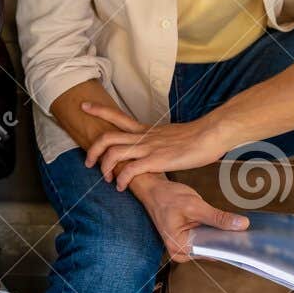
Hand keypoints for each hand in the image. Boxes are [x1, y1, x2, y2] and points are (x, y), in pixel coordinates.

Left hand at [82, 101, 235, 191]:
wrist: (209, 135)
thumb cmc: (195, 138)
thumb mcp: (170, 135)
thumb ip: (158, 141)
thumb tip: (155, 148)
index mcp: (146, 130)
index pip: (117, 116)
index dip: (99, 111)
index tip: (84, 106)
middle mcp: (142, 137)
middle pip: (107, 137)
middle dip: (92, 150)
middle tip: (88, 162)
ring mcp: (148, 148)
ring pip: (113, 153)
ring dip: (104, 167)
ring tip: (106, 179)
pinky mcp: (156, 160)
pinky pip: (130, 170)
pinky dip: (122, 179)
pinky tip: (122, 187)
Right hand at [131, 175, 247, 262]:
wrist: (152, 189)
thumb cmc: (166, 197)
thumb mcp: (194, 206)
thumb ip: (218, 218)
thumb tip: (241, 225)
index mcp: (180, 248)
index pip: (211, 252)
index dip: (229, 244)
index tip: (246, 239)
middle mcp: (181, 252)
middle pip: (211, 249)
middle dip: (226, 239)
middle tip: (244, 229)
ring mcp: (184, 246)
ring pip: (210, 244)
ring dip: (221, 235)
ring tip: (236, 226)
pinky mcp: (187, 239)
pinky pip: (206, 238)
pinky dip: (215, 231)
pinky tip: (225, 224)